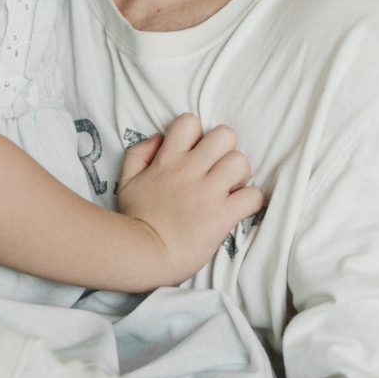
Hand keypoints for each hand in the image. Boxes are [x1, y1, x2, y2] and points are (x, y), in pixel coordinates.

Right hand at [115, 113, 261, 284]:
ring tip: (231, 189)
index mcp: (168, 159)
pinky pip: (252, 196)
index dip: (198, 134)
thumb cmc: (135, 220)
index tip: (197, 154)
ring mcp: (208, 192)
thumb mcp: (126, 181)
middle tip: (220, 171)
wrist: (144, 255)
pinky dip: (251, 202)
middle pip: (225, 135)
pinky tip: (240, 209)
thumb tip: (160, 138)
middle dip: (226, 150)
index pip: (190, 122)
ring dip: (240, 175)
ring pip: (241, 162)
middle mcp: (190, 170)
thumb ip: (139, 154)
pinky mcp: (223, 215)